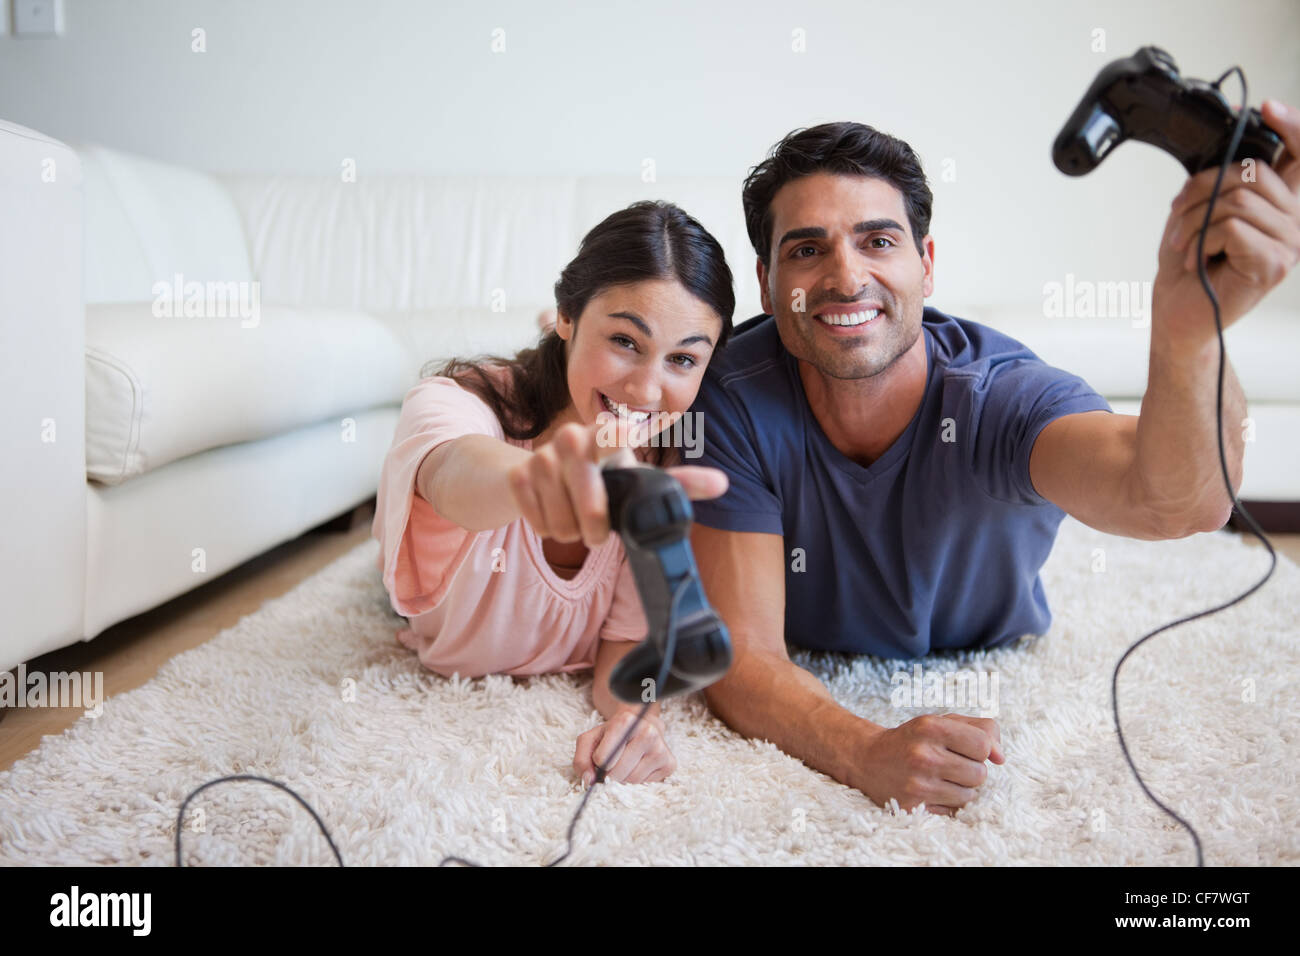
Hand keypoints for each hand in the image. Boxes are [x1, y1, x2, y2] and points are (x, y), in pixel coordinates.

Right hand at [506, 416, 728, 547]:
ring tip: (574, 527)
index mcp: (605, 437)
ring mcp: (542, 456)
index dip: (617, 437)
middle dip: (592, 522)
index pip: (612, 434)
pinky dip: (545, 528)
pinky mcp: (518, 475)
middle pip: (587, 488)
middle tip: (596, 537)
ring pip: (559, 513)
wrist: (537, 475)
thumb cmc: (599, 480)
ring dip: (568, 531)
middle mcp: (572, 439)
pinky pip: (535, 518)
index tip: (627, 435)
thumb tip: (723, 483)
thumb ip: (677, 483)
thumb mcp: (636, 479)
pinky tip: (551, 520)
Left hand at [573, 708, 676, 785]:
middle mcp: (647, 731)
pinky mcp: (669, 763)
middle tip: (612, 765)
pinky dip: (638, 781)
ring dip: (623, 779)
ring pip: (632, 781)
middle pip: (618, 773)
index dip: (597, 763)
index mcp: (625, 721)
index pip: (603, 758)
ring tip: (626, 764)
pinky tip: (639, 766)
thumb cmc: (612, 736)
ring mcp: (661, 747)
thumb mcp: (590, 740)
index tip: (601, 757)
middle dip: (610, 775)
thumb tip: (588, 780)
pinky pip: (646, 785)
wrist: (640, 727)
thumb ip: (581, 759)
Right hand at [854, 714, 1002, 815]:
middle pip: (979, 774)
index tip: (963, 747)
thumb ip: (982, 730)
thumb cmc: (913, 739)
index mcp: (930, 727)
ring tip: (938, 777)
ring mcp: (916, 784)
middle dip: (969, 770)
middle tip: (947, 763)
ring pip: (968, 796)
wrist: (867, 758)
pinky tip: (929, 791)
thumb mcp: (942, 722)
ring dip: (959, 789)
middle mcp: (922, 755)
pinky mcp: (911, 807)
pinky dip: (946, 804)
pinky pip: (952, 812)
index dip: (979, 748)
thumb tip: (1001, 759)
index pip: (983, 745)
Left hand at [1155, 98, 1299, 344]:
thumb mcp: (1203, 208)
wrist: (1178, 313)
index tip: (1266, 107)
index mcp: (1280, 202)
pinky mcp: (1275, 264)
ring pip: (1238, 200)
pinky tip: (1195, 260)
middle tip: (1177, 217)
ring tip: (1182, 243)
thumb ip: (1226, 176)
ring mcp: (1290, 243)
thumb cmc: (1190, 263)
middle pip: (1252, 173)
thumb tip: (1233, 128)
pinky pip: (1232, 228)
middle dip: (1200, 190)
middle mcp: (1294, 219)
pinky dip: (1200, 240)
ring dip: (1193, 220)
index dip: (1291, 125)